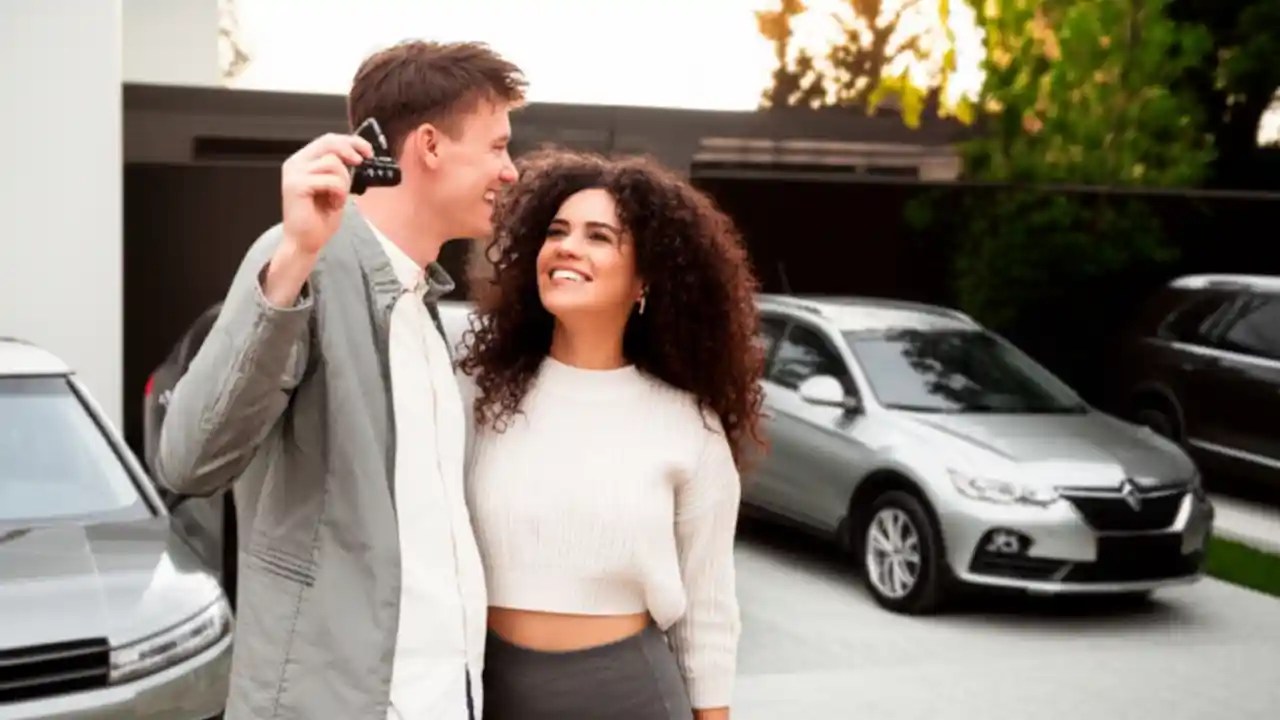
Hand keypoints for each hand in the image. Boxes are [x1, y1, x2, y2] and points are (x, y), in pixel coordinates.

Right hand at [280, 132, 373, 255]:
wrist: (305, 242)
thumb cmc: (318, 218)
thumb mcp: (334, 187)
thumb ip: (338, 169)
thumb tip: (358, 154)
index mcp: (302, 161)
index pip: (327, 140)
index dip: (350, 141)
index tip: (367, 151)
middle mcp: (295, 163)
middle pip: (329, 143)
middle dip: (350, 150)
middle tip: (361, 162)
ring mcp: (294, 173)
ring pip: (333, 163)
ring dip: (343, 183)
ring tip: (336, 199)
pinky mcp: (297, 186)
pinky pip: (331, 180)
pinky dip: (339, 194)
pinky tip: (332, 205)